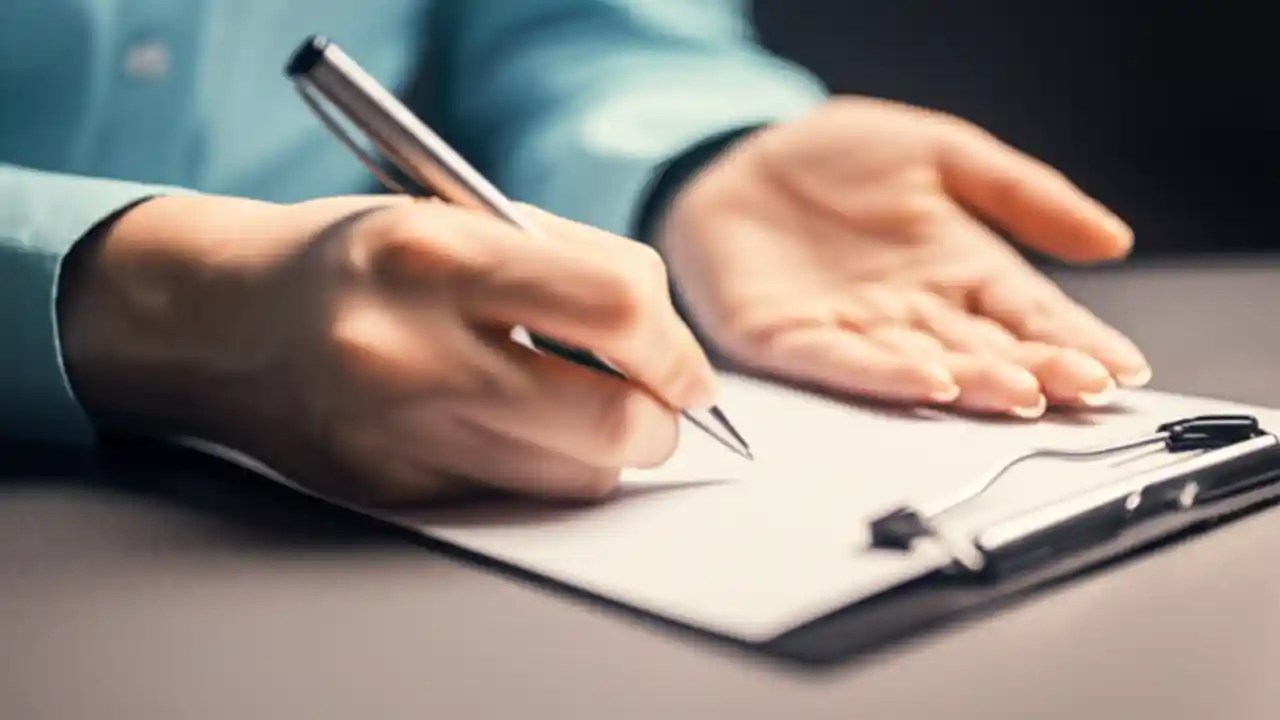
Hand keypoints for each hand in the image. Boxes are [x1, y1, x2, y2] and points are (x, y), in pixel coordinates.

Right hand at [60, 195, 713, 503]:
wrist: (230, 318)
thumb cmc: (362, 256)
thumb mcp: (461, 218)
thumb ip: (575, 266)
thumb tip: (670, 341)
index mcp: (436, 256)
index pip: (617, 309)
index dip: (676, 346)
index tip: (687, 366)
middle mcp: (411, 351)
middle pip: (611, 424)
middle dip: (660, 421)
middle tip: (658, 405)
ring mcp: (397, 434)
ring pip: (574, 479)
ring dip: (606, 451)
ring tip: (578, 409)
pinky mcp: (391, 490)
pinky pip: (513, 499)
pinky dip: (539, 469)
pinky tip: (509, 427)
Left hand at [659, 98, 1150, 417]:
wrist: (742, 154)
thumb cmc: (840, 157)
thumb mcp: (945, 153)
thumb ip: (1023, 194)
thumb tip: (1114, 239)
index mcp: (959, 269)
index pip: (1031, 313)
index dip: (1076, 340)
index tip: (1120, 366)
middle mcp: (914, 311)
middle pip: (988, 348)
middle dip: (1039, 371)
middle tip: (1084, 391)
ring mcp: (856, 330)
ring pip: (925, 364)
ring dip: (973, 383)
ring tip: (1021, 393)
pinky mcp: (792, 340)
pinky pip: (844, 362)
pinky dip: (887, 375)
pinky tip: (931, 382)